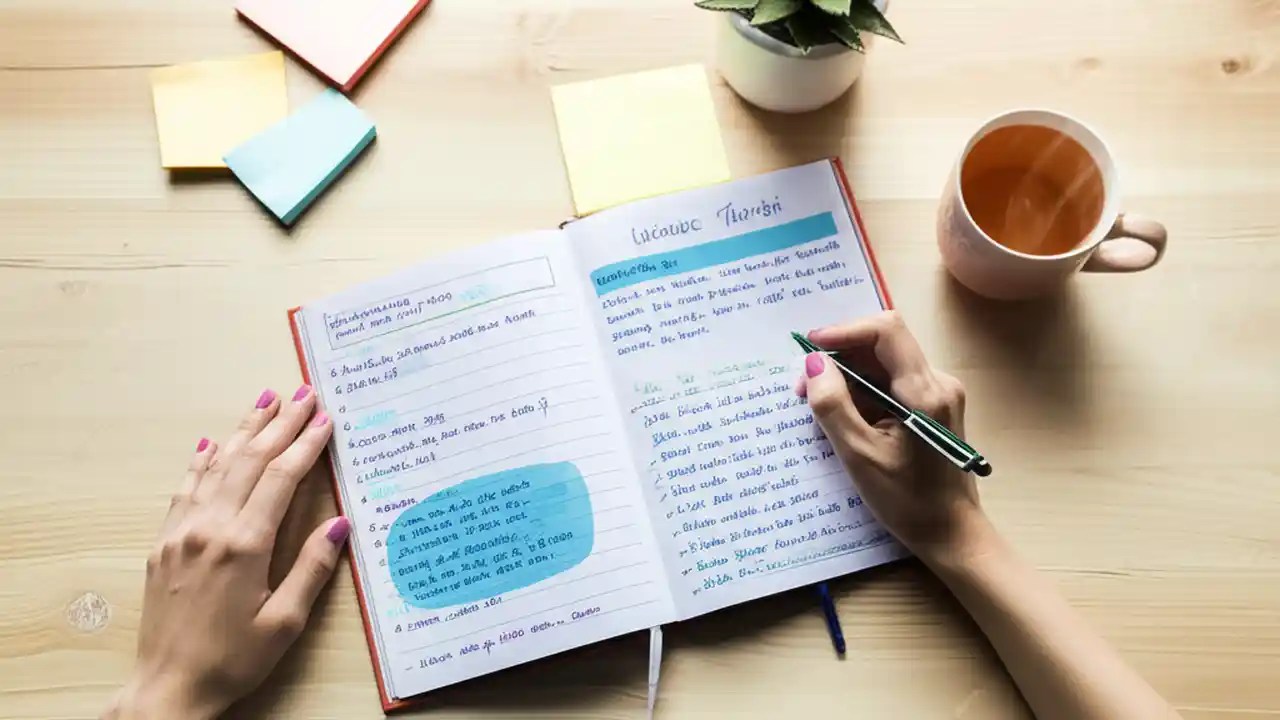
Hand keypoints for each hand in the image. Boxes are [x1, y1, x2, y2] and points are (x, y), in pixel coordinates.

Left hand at [104, 386, 346, 719]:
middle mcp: (209, 528)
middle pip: (249, 461)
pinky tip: (212, 444)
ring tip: (264, 400)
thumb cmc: (232, 661)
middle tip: (302, 393)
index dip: (305, 444)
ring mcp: (182, 533)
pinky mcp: (164, 545)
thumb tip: (339, 522)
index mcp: (244, 545)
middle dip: (279, 423)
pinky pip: (185, 489)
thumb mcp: (285, 622)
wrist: (168, 689)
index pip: (279, 478)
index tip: (324, 418)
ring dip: (243, 431)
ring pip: (216, 467)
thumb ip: (312, 567)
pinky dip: (202, 461)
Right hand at [796, 311, 990, 564]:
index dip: (845, 331)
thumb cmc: (907, 501)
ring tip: (820, 405)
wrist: (952, 534)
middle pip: (884, 346)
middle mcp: (938, 383)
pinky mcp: (935, 407)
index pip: (886, 331)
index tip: (810, 347)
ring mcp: (940, 394)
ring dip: (850, 376)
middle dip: (841, 357)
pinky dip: (865, 392)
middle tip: (806, 387)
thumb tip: (813, 364)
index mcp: (924, 392)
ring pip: (886, 365)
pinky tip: (846, 417)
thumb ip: (833, 405)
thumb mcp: (858, 455)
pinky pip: (893, 384)